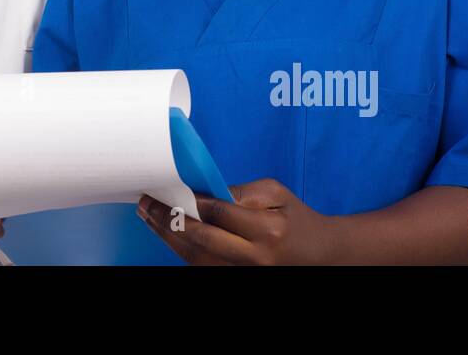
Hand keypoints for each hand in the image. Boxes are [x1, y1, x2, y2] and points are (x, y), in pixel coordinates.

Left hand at [137, 178, 342, 264]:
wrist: (319, 253)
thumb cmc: (295, 218)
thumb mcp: (275, 193)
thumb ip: (240, 191)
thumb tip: (204, 192)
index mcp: (269, 230)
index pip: (220, 214)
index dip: (192, 201)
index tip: (171, 188)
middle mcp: (256, 257)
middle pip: (202, 240)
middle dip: (170, 220)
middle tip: (148, 203)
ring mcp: (246, 272)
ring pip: (197, 258)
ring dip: (169, 236)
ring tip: (149, 217)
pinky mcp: (238, 278)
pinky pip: (202, 267)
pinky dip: (181, 250)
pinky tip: (168, 234)